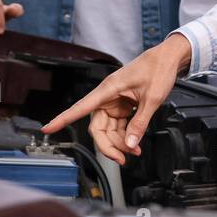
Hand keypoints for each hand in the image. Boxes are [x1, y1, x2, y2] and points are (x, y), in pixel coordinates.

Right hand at [40, 33, 191, 164]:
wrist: (169, 58)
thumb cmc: (158, 69)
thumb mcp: (152, 98)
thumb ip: (140, 123)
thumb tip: (130, 144)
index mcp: (108, 89)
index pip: (80, 107)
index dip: (62, 119)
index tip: (47, 128)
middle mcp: (107, 96)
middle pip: (97, 128)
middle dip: (109, 146)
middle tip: (123, 158)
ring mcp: (115, 102)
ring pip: (108, 130)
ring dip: (119, 143)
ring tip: (134, 151)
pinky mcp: (123, 106)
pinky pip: (118, 126)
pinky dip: (126, 136)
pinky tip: (135, 144)